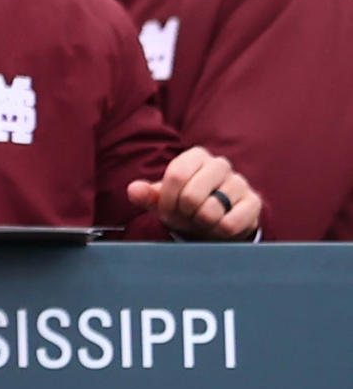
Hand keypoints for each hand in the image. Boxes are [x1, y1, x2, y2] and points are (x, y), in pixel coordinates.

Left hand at [136, 146, 263, 240]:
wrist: (215, 221)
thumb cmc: (185, 206)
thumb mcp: (163, 200)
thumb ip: (147, 195)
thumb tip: (133, 189)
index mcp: (195, 157)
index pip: (175, 176)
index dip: (167, 200)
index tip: (167, 209)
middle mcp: (220, 164)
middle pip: (191, 196)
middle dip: (183, 214)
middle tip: (186, 216)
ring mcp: (239, 182)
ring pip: (210, 211)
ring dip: (200, 223)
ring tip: (202, 219)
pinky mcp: (254, 202)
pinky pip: (229, 223)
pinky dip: (217, 231)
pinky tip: (218, 226)